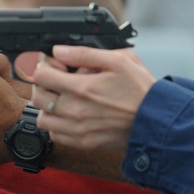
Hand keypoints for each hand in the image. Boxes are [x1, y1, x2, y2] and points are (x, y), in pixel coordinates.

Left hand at [31, 45, 156, 151]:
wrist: (156, 120)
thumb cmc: (141, 90)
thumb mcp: (118, 61)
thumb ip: (85, 53)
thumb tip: (59, 50)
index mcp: (81, 88)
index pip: (41, 75)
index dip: (46, 66)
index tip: (57, 65)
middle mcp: (75, 110)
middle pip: (38, 96)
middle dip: (44, 84)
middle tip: (59, 80)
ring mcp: (78, 129)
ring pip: (42, 118)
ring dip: (47, 107)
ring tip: (62, 99)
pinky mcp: (83, 142)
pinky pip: (55, 135)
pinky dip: (57, 125)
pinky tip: (70, 116)